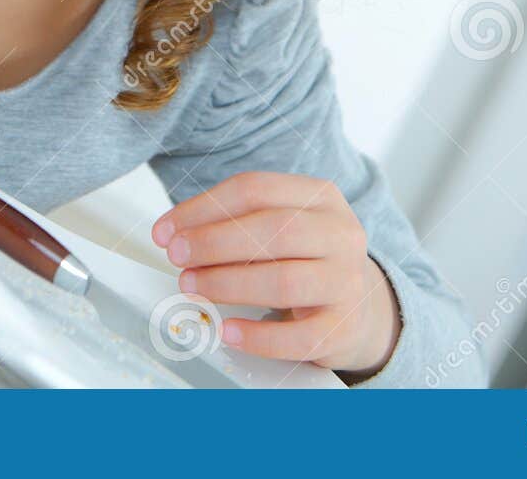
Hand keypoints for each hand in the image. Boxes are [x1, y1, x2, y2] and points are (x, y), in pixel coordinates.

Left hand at [150, 171, 400, 378]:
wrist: (360, 307)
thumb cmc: (305, 260)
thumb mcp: (281, 226)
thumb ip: (234, 223)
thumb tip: (174, 235)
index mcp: (320, 196)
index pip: (254, 190)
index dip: (202, 208)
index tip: (166, 230)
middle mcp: (340, 234)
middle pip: (272, 230)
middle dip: (213, 243)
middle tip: (177, 257)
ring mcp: (347, 282)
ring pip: (283, 281)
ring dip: (227, 284)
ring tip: (192, 287)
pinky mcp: (344, 328)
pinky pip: (298, 337)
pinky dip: (257, 336)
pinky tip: (228, 331)